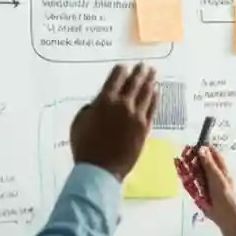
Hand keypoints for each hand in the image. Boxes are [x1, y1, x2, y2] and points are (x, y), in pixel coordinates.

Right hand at [70, 63, 158, 180]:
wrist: (100, 169)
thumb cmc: (85, 146)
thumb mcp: (79, 122)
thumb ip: (92, 108)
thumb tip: (100, 102)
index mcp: (105, 100)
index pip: (116, 78)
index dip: (120, 70)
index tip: (124, 67)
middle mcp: (123, 104)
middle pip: (134, 83)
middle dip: (139, 72)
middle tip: (144, 66)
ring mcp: (136, 116)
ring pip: (146, 93)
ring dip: (150, 81)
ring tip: (153, 74)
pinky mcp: (145, 127)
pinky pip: (152, 108)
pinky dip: (155, 98)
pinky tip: (156, 92)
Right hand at [174, 144, 235, 232]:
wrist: (224, 215)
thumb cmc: (225, 196)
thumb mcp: (217, 177)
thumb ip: (209, 164)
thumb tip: (202, 149)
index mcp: (220, 167)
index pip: (210, 152)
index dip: (201, 148)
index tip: (192, 147)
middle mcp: (212, 173)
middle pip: (199, 161)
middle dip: (191, 158)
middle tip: (183, 155)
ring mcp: (205, 182)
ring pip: (193, 171)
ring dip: (186, 166)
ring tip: (178, 162)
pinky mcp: (199, 191)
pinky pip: (190, 182)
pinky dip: (185, 177)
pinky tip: (180, 172)